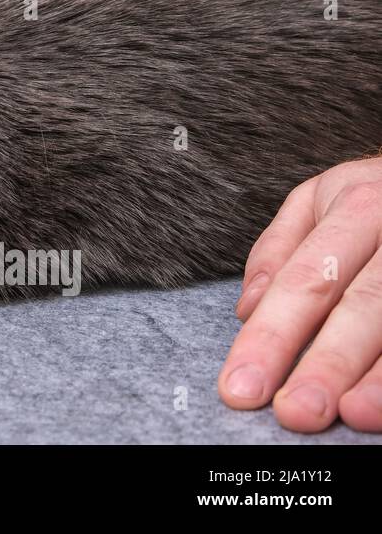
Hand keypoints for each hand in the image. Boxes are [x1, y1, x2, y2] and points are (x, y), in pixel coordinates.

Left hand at [219, 156, 381, 431]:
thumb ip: (280, 250)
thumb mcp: (322, 198)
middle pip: (365, 305)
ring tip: (350, 414)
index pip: (306, 280)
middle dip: (328, 363)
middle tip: (293, 412)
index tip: (242, 385)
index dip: (272, 336)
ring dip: (381, 377)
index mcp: (360, 206)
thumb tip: (246, 310)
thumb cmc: (375, 196)